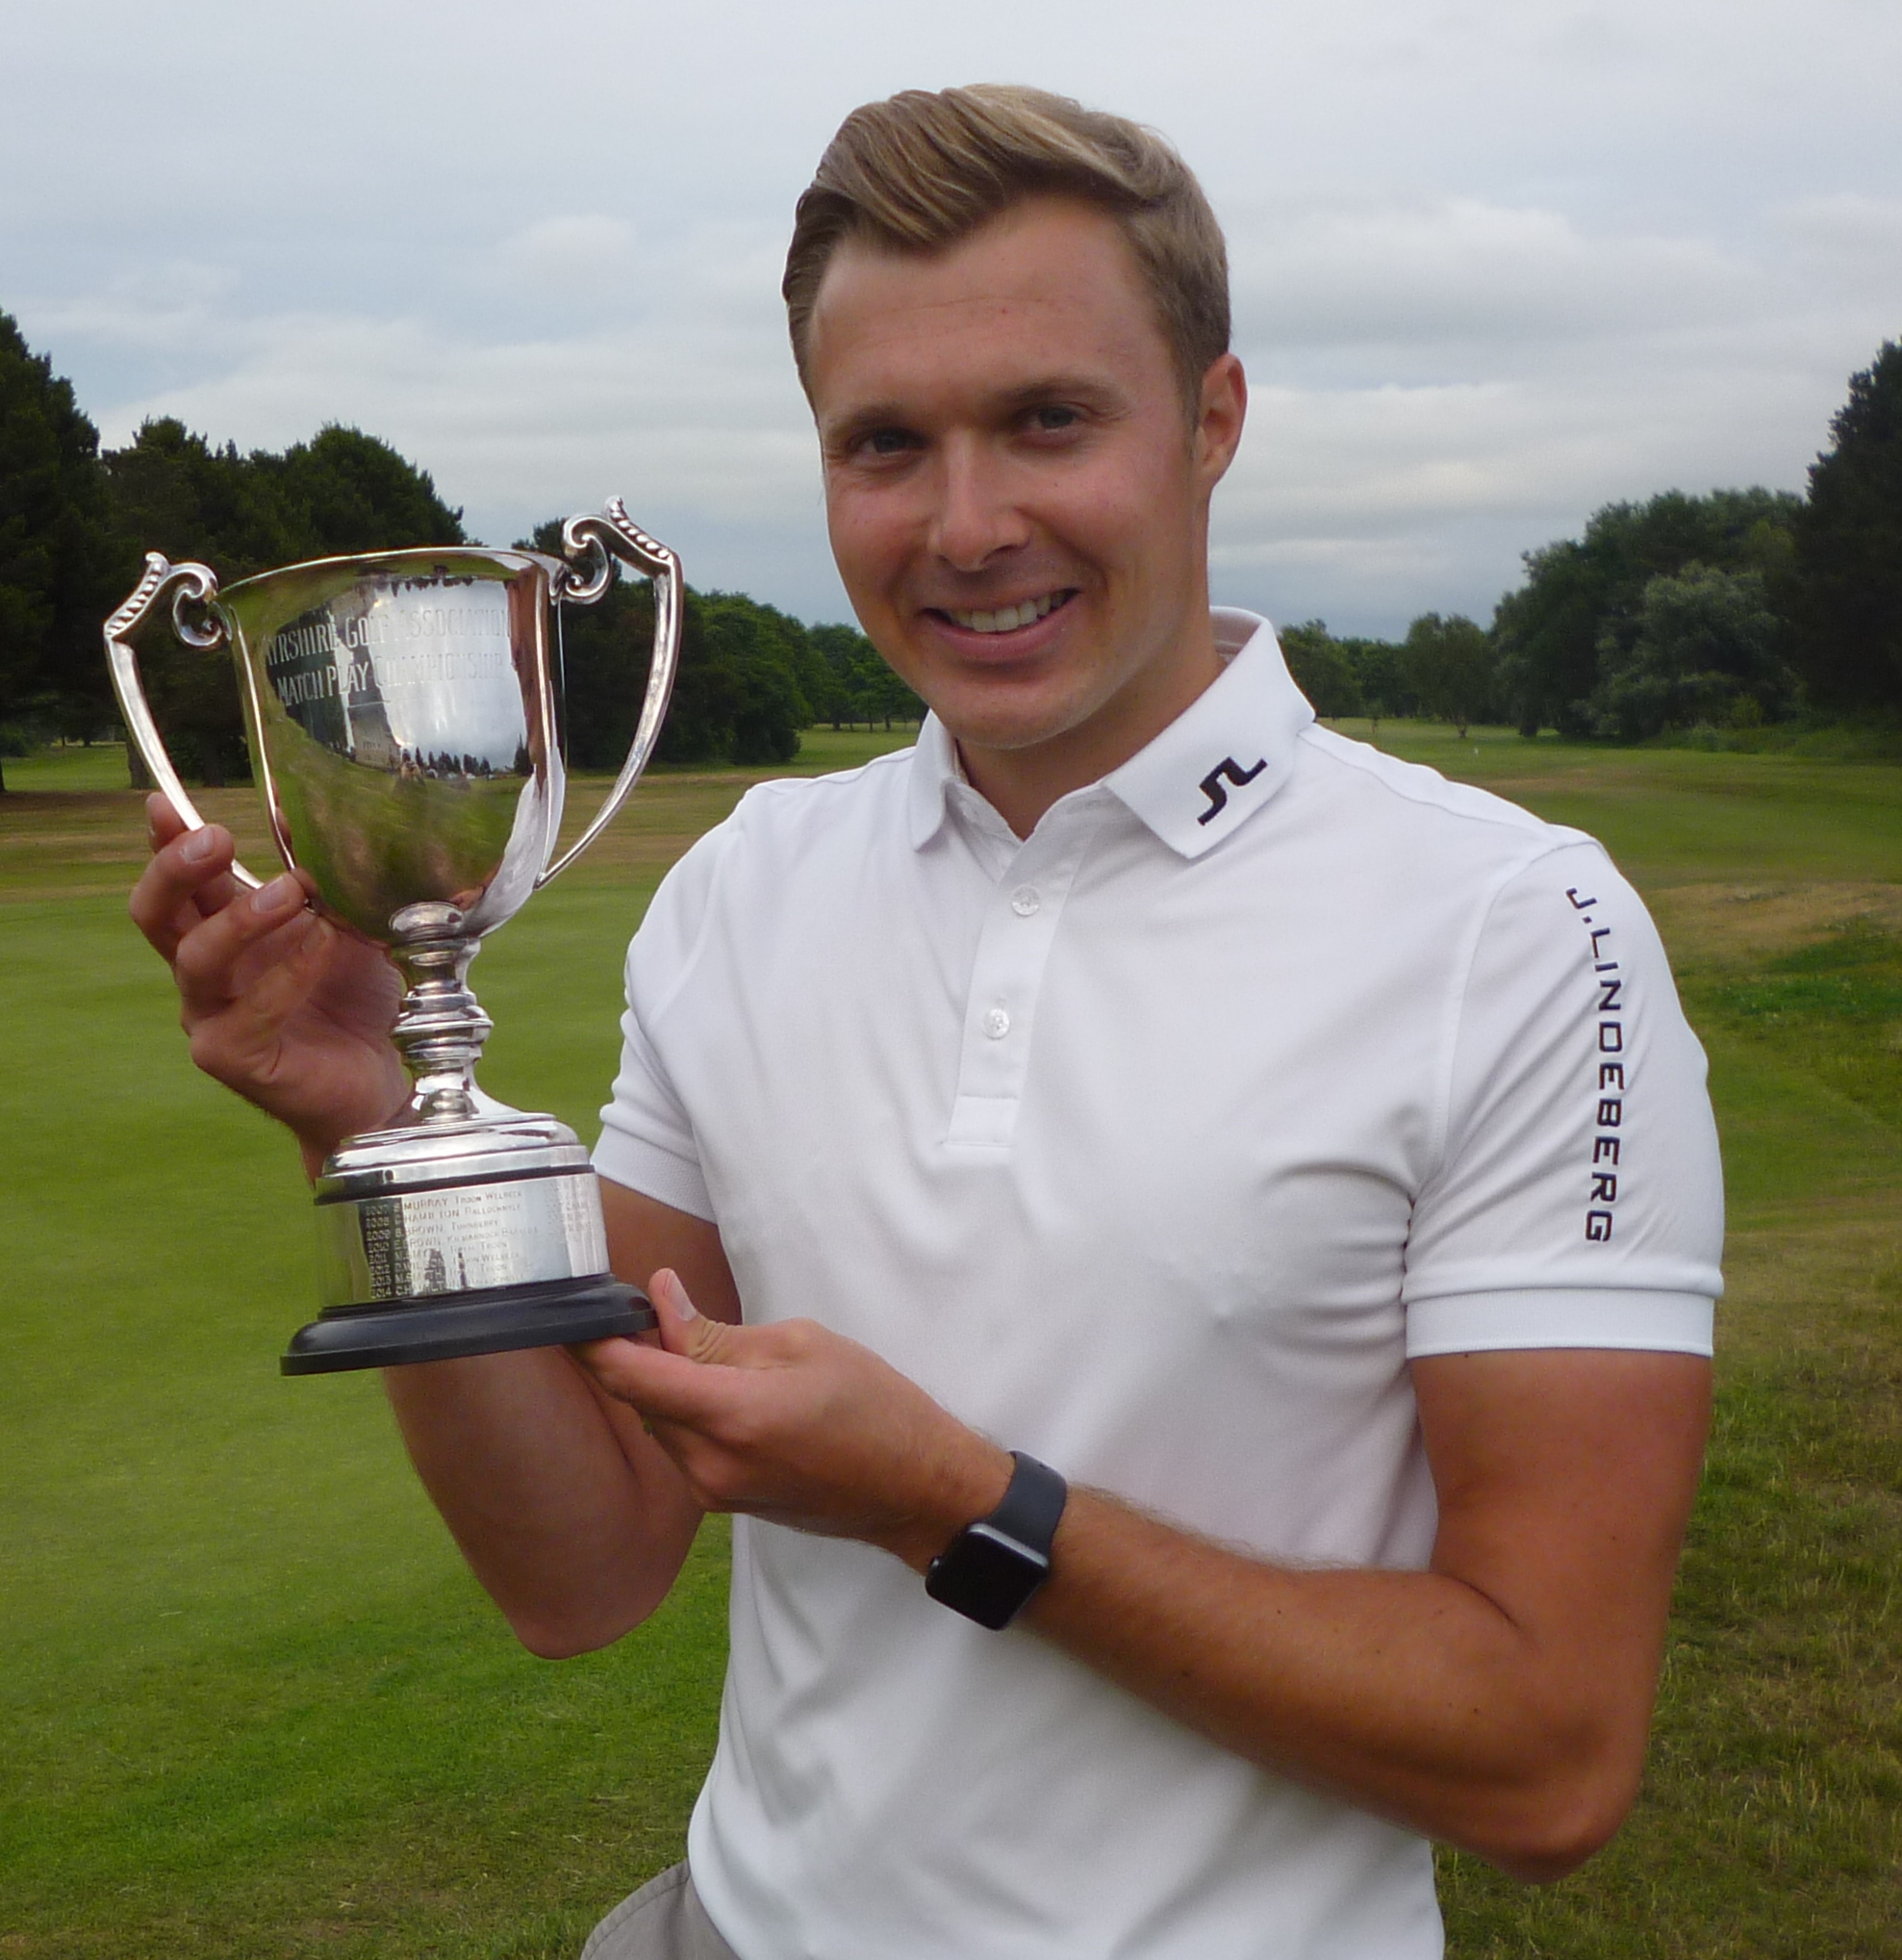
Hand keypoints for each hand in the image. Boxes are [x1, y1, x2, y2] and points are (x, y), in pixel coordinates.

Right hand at [128, 794, 408, 1167]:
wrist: (384, 1076)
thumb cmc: (358, 998)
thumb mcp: (347, 924)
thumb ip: (322, 880)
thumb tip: (301, 816)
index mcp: (225, 930)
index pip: (183, 881)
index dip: (166, 841)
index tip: (161, 803)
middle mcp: (206, 972)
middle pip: (156, 914)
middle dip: (176, 871)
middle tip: (215, 840)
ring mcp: (210, 1016)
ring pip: (195, 959)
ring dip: (241, 918)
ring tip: (292, 893)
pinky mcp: (232, 1058)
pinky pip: (245, 1012)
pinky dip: (285, 973)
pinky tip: (322, 945)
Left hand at [574, 1271, 1012, 1568]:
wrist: (914, 1488)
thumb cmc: (873, 1406)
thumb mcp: (800, 1345)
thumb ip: (718, 1332)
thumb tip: (663, 1299)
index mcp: (730, 1416)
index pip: (631, 1376)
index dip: (593, 1340)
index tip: (578, 1308)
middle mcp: (709, 1464)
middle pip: (640, 1399)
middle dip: (640, 1351)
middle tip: (661, 1304)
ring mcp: (713, 1492)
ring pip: (659, 1423)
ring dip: (665, 1383)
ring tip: (700, 1343)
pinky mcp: (723, 1503)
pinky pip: (683, 1447)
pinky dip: (685, 1411)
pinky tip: (717, 1386)